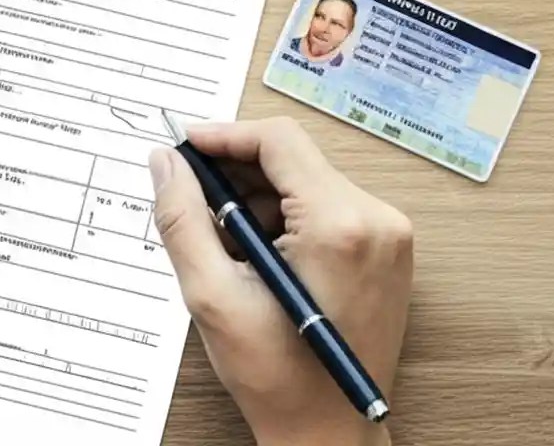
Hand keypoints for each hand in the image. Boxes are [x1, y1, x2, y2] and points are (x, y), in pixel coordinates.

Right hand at [149, 117, 412, 445]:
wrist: (329, 430)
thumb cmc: (280, 378)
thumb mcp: (213, 295)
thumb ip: (183, 219)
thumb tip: (165, 164)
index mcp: (340, 225)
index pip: (279, 141)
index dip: (225, 137)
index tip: (186, 146)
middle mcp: (376, 220)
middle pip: (294, 160)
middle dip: (237, 176)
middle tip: (194, 203)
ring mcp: (388, 236)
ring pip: (307, 183)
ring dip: (259, 201)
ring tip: (227, 248)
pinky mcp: (386, 250)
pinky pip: (327, 208)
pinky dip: (286, 219)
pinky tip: (258, 258)